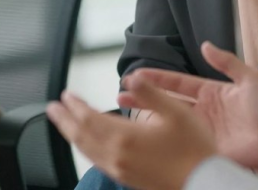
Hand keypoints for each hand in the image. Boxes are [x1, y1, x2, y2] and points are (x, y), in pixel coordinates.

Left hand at [47, 83, 215, 189]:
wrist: (205, 184)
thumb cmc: (195, 149)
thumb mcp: (177, 112)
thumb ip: (150, 93)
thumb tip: (131, 78)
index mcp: (125, 137)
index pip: (88, 118)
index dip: (75, 105)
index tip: (66, 95)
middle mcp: (117, 155)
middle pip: (80, 135)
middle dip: (64, 120)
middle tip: (52, 109)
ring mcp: (120, 169)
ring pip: (86, 150)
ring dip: (71, 134)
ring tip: (64, 124)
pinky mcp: (126, 178)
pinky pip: (96, 161)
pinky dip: (85, 149)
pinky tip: (88, 144)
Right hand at [120, 42, 257, 177]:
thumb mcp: (251, 77)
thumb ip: (227, 61)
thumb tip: (205, 44)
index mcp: (212, 92)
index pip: (177, 82)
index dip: (157, 78)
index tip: (137, 74)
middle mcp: (203, 111)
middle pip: (167, 102)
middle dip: (144, 97)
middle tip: (122, 94)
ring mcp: (203, 130)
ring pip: (169, 122)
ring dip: (148, 117)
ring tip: (126, 112)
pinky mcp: (206, 148)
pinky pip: (181, 143)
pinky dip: (163, 140)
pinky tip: (146, 136)